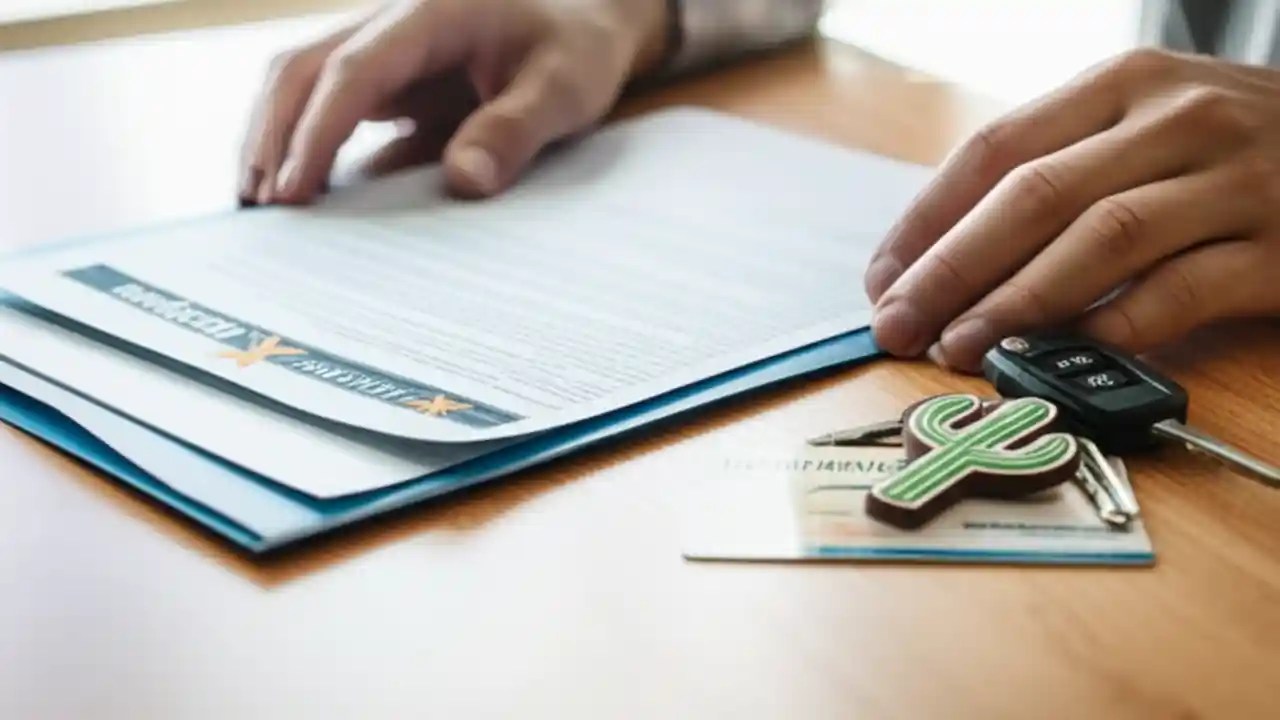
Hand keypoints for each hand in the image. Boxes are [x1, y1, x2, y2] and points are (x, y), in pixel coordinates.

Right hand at [239, 0, 668, 205]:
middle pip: (302, 68)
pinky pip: (332, 102)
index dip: (318, 131)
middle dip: (272, 134)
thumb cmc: (576, 47)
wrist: (586, 20)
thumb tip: (463, 181)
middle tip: (261, 205)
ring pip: (303, 80)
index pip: (354, 70)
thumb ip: (515, 129)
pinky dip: (305, 140)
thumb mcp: (565, 88)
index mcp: (429, 13)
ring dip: (274, 134)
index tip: (297, 189)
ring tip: (259, 202)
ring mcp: (386, 49)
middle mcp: (393, 23)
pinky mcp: (391, 76)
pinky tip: (299, 188)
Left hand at [865, 49, 1279, 371]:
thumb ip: (1058, 173)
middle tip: (898, 325)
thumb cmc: (1229, 148)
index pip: (995, 149)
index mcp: (1122, 86)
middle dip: (951, 268)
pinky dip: (1117, 324)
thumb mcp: (1143, 126)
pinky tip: (1065, 353)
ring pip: (1103, 238)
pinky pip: (1184, 289)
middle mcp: (1175, 120)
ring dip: (1018, 301)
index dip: (927, 220)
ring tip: (960, 347)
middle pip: (1034, 194)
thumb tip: (945, 257)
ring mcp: (1233, 181)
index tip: (883, 280)